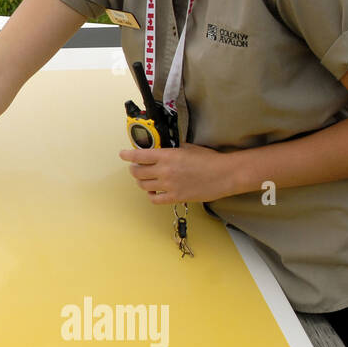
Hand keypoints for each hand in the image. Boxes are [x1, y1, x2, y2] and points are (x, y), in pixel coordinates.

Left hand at [118, 141, 234, 205]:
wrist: (225, 174)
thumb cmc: (209, 159)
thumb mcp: (187, 147)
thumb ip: (171, 149)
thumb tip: (160, 149)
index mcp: (166, 156)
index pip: (138, 156)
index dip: (127, 155)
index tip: (123, 154)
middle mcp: (164, 171)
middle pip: (137, 172)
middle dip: (134, 169)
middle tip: (136, 167)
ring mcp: (169, 185)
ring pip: (143, 185)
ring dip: (141, 181)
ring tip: (144, 179)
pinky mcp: (175, 197)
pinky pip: (154, 199)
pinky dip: (151, 195)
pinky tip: (153, 191)